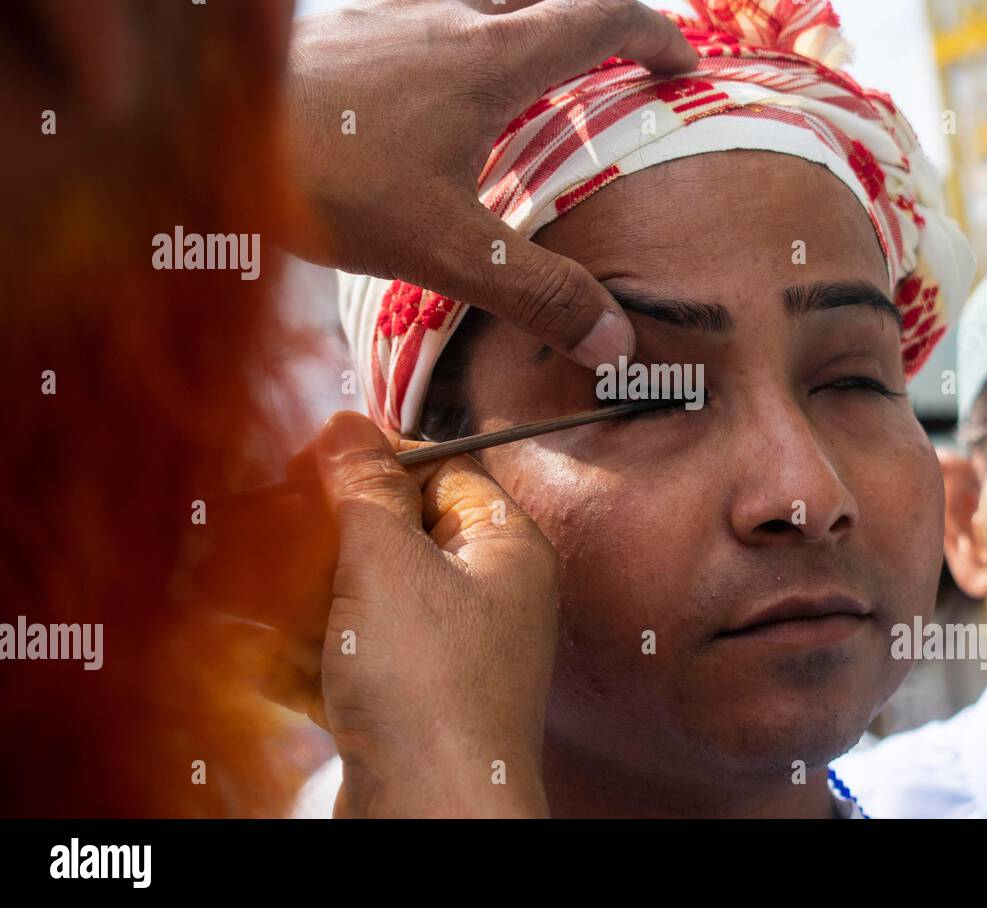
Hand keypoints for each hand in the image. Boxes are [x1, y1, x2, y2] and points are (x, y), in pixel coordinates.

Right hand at [235, 411, 559, 816]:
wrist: (429, 821)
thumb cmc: (429, 687)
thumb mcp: (389, 564)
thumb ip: (365, 488)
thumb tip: (348, 424)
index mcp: (503, 548)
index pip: (442, 469)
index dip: (375, 455)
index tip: (309, 458)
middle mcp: (481, 595)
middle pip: (389, 532)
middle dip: (315, 528)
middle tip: (249, 517)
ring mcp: (440, 652)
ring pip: (357, 595)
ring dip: (290, 586)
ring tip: (223, 577)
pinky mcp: (401, 702)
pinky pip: (345, 653)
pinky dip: (295, 643)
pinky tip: (240, 636)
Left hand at [286, 0, 698, 368]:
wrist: (194, 132)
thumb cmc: (326, 182)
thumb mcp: (445, 250)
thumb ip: (535, 294)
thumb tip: (615, 344)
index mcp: (490, 60)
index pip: (600, 16)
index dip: (655, 35)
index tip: (682, 68)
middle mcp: (444, 18)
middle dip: (574, 18)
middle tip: (584, 78)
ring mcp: (385, 16)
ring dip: (504, 29)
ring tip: (502, 101)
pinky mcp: (337, 31)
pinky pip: (412, 18)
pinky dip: (441, 47)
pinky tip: (415, 111)